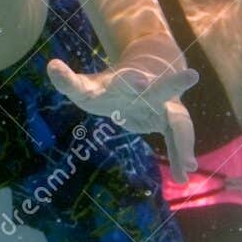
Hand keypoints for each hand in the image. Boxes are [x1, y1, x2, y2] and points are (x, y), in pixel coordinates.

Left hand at [46, 57, 198, 184]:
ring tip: (189, 167)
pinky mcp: (169, 122)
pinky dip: (181, 157)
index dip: (131, 81)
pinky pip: (177, 140)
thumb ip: (68, 81)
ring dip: (183, 142)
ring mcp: (164, 108)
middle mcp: (149, 92)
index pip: (126, 81)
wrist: (143, 79)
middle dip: (173, 84)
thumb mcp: (86, 87)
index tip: (138, 80)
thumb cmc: (109, 89)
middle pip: (162, 88)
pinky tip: (185, 176)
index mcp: (125, 82)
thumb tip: (50, 65)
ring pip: (179, 120)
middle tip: (191, 76)